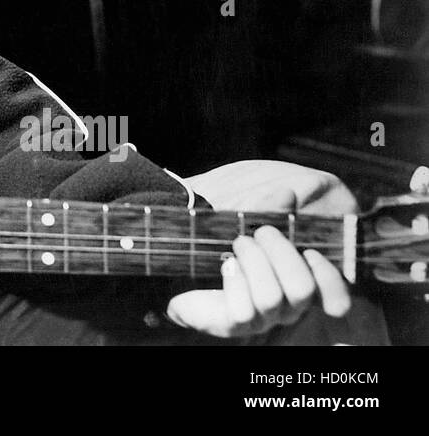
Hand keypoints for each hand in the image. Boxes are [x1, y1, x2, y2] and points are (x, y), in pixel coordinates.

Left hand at [166, 160, 356, 339]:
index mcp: (299, 286)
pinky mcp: (235, 326)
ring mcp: (262, 320)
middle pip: (302, 289)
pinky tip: (226, 266)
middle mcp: (287, 308)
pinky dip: (234, 280)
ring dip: (253, 261)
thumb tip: (287, 193)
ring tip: (238, 244)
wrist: (183, 272)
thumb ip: (270, 211)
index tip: (309, 250)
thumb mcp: (249, 224)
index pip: (336, 300)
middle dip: (281, 253)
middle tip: (261, 233)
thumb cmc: (224, 247)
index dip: (329, 277)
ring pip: (271, 297)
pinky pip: (243, 309)